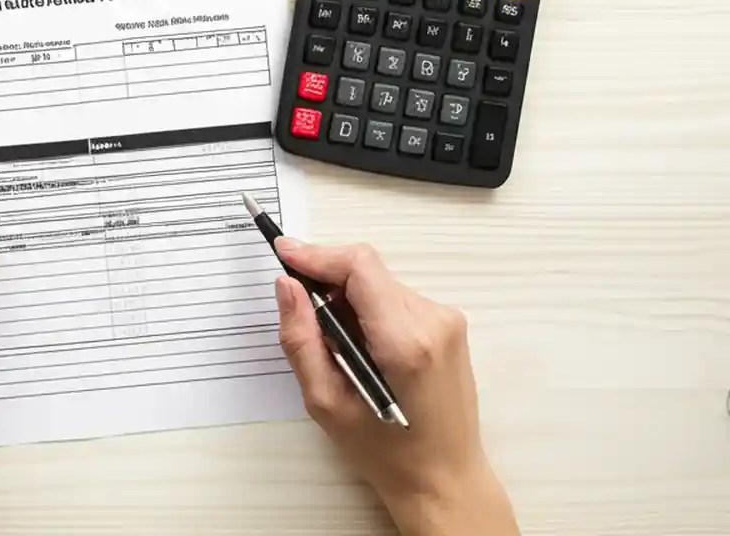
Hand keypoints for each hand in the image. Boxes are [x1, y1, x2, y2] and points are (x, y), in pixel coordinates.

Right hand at [273, 239, 517, 535]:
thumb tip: (286, 287)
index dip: (317, 254)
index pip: (360, 266)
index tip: (283, 253)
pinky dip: (369, 311)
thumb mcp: (326, 403)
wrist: (444, 479)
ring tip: (337, 347)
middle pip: (367, 271)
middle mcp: (433, 321)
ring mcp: (447, 321)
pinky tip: (362, 349)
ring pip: (380, 283)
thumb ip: (301, 339)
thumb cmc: (387, 452)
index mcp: (405, 341)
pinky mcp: (449, 325)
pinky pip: (396, 298)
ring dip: (348, 300)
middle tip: (303, 316)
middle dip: (328, 281)